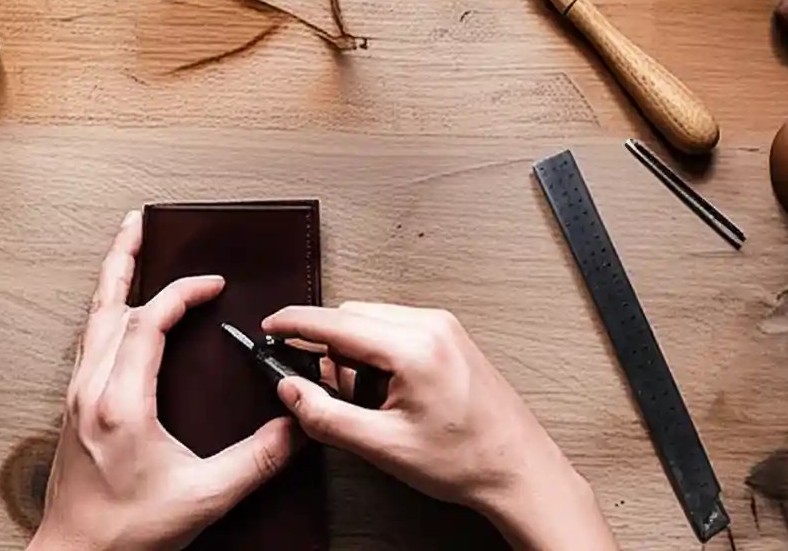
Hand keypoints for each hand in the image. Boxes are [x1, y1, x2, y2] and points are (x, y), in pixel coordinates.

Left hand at [30, 212, 298, 550]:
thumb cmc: (126, 532)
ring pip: (92, 319)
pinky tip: (118, 313)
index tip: (211, 284)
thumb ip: (256, 461)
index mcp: (120, 403)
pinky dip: (105, 312)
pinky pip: (88, 341)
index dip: (182, 293)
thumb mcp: (203, 497)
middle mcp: (91, 389)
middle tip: (139, 222)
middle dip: (126, 258)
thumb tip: (294, 429)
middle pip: (106, 304)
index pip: (149, 322)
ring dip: (111, 280)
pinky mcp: (74, 407)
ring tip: (125, 251)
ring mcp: (77, 396)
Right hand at [263, 303, 617, 550]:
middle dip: (330, 351)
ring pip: (372, 322)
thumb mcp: (383, 446)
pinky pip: (395, 328)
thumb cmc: (464, 460)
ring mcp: (443, 327)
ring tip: (374, 403)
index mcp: (413, 347)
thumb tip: (290, 391)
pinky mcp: (449, 335)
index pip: (335, 323)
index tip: (269, 327)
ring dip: (356, 354)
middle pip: (351, 317)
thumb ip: (326, 416)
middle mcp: (430, 326)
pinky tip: (391, 393)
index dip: (294, 324)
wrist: (518, 470)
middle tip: (333, 395)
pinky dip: (379, 353)